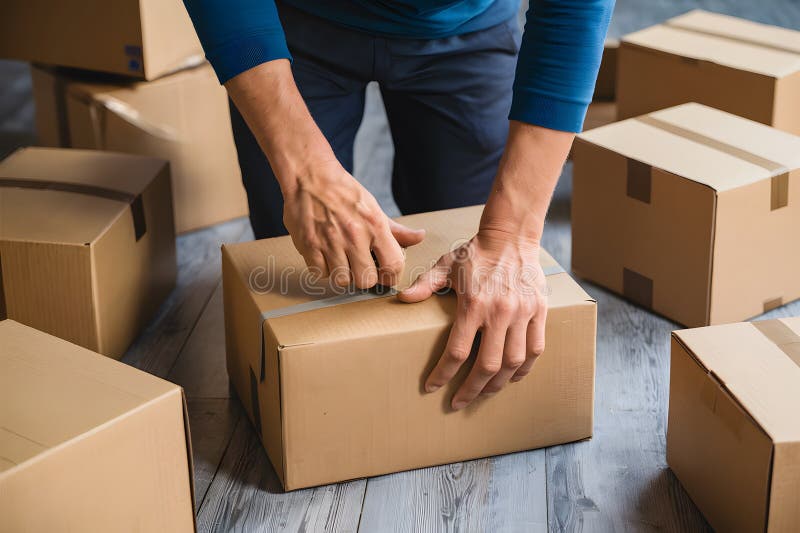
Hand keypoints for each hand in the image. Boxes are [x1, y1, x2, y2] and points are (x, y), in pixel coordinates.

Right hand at [283, 158, 424, 287]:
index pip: (393, 265)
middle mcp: (354, 235)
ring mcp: (330, 241)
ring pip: (341, 280)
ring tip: (340, 260)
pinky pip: (320, 273)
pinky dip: (323, 269)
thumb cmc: (343, 191)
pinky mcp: (309, 245)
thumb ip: (396, 229)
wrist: (309, 175)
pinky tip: (325, 255)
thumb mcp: (374, 207)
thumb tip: (419, 237)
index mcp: (375, 225)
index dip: (391, 277)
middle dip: (364, 277)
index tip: (384, 276)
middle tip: (359, 268)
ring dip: (342, 274)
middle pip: (366, 280)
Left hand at [399, 229, 547, 409]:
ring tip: (484, 394)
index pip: (457, 351)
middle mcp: (500, 312)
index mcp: (474, 304)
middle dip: (471, 390)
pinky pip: (535, 349)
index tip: (433, 387)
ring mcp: (522, 313)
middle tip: (459, 402)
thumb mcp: (446, 265)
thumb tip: (402, 299)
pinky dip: (524, 368)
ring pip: (513, 363)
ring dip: (498, 384)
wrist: (511, 236)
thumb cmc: (476, 252)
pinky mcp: (539, 311)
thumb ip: (426, 284)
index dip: (443, 374)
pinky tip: (512, 377)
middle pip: (487, 365)